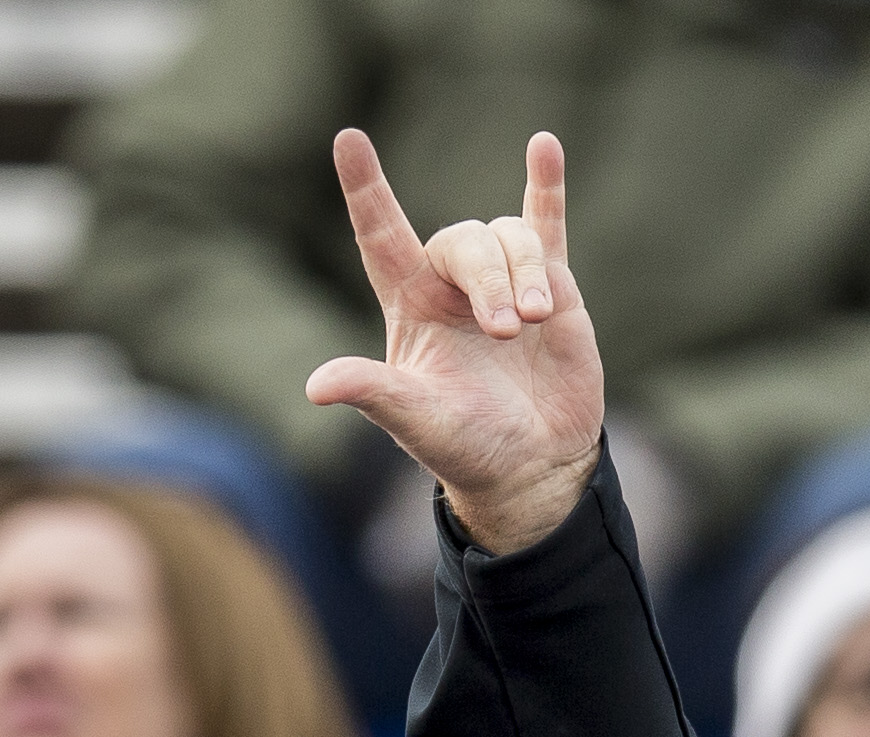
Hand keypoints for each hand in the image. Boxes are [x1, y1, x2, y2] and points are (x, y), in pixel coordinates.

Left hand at [304, 130, 603, 555]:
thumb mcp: (413, 420)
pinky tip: (544, 145)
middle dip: (489, 279)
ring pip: (510, 238)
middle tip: (508, 334)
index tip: (348, 138)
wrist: (530, 465)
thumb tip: (317, 387)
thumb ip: (372, 392)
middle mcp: (449, 285)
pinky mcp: (553, 284)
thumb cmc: (462, 445)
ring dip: (524, 276)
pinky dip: (547, 185)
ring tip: (535, 324)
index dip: (366, 188)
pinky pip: (545, 222)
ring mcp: (502, 280)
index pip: (381, 235)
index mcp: (409, 306)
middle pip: (464, 242)